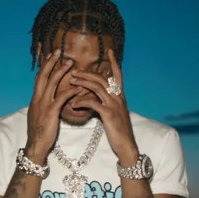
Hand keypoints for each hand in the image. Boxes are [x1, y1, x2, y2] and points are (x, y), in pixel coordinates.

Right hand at [26, 49, 81, 163]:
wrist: (36, 145)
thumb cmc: (40, 133)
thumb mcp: (40, 116)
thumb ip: (44, 106)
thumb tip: (47, 100)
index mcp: (35, 99)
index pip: (39, 78)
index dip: (45, 66)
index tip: (51, 56)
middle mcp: (37, 99)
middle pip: (43, 76)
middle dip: (50, 62)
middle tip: (58, 51)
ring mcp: (43, 105)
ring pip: (51, 83)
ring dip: (61, 71)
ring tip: (70, 63)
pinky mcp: (51, 112)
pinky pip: (61, 98)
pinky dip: (70, 91)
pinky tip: (78, 87)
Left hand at [68, 49, 138, 163]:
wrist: (126, 146)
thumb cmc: (119, 132)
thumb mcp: (114, 115)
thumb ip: (106, 105)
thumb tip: (97, 100)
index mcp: (120, 97)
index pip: (118, 75)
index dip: (114, 63)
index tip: (110, 51)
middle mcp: (118, 98)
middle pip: (102, 79)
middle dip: (87, 73)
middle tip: (74, 71)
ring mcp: (114, 105)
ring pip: (97, 87)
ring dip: (83, 83)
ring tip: (71, 81)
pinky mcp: (108, 114)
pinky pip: (93, 102)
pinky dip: (82, 101)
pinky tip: (73, 103)